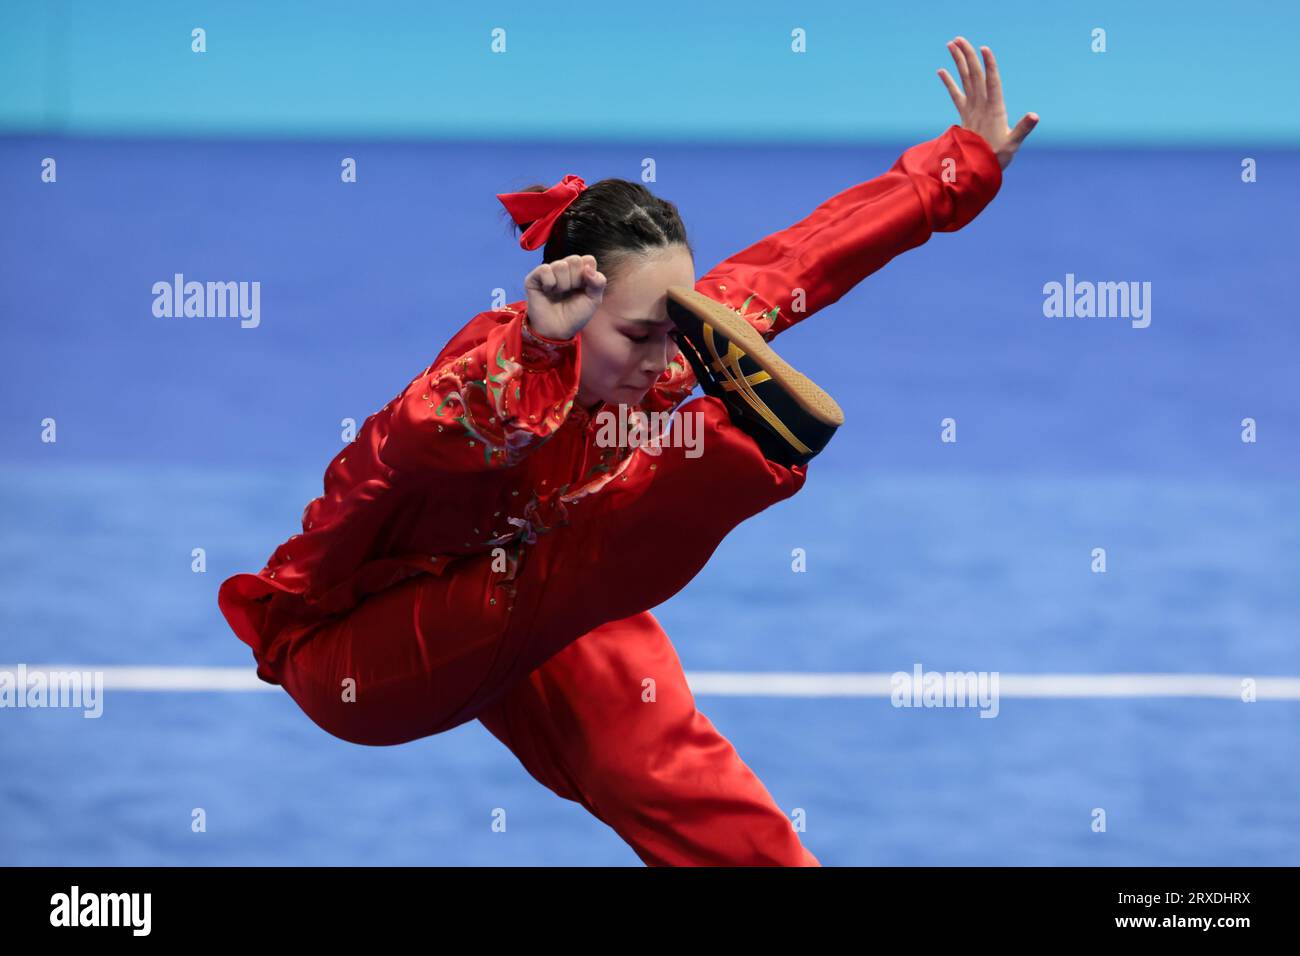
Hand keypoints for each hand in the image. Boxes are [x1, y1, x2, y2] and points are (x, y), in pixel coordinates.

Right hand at [523, 254, 605, 339]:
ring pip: (560, 265)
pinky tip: (548, 292)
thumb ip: (598, 282)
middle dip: (575, 280)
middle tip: (569, 293)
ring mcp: (550, 271)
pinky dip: (549, 283)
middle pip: (575, 260)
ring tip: (558, 294)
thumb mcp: (594, 300)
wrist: (558, 330)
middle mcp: (565, 269)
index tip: (584, 289)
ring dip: (562, 284)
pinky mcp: (534, 277)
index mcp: (580, 272)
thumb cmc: (575, 315)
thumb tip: (589, 267)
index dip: (588, 275)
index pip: (588, 259)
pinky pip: (545, 269)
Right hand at [937, 37, 1037, 170]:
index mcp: (995, 108)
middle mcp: (985, 103)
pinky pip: (955, 94)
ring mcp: (974, 107)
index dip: (990, 66)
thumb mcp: (1013, 143)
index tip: (984, 49)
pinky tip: (941, 70)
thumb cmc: (999, 157)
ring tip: (951, 45)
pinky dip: (949, 83)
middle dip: (967, 56)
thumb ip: (1023, 129)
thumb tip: (1035, 116)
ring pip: (966, 79)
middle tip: (958, 39)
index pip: (992, 82)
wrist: (986, 167)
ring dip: (959, 62)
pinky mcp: (966, 114)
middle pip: (975, 74)